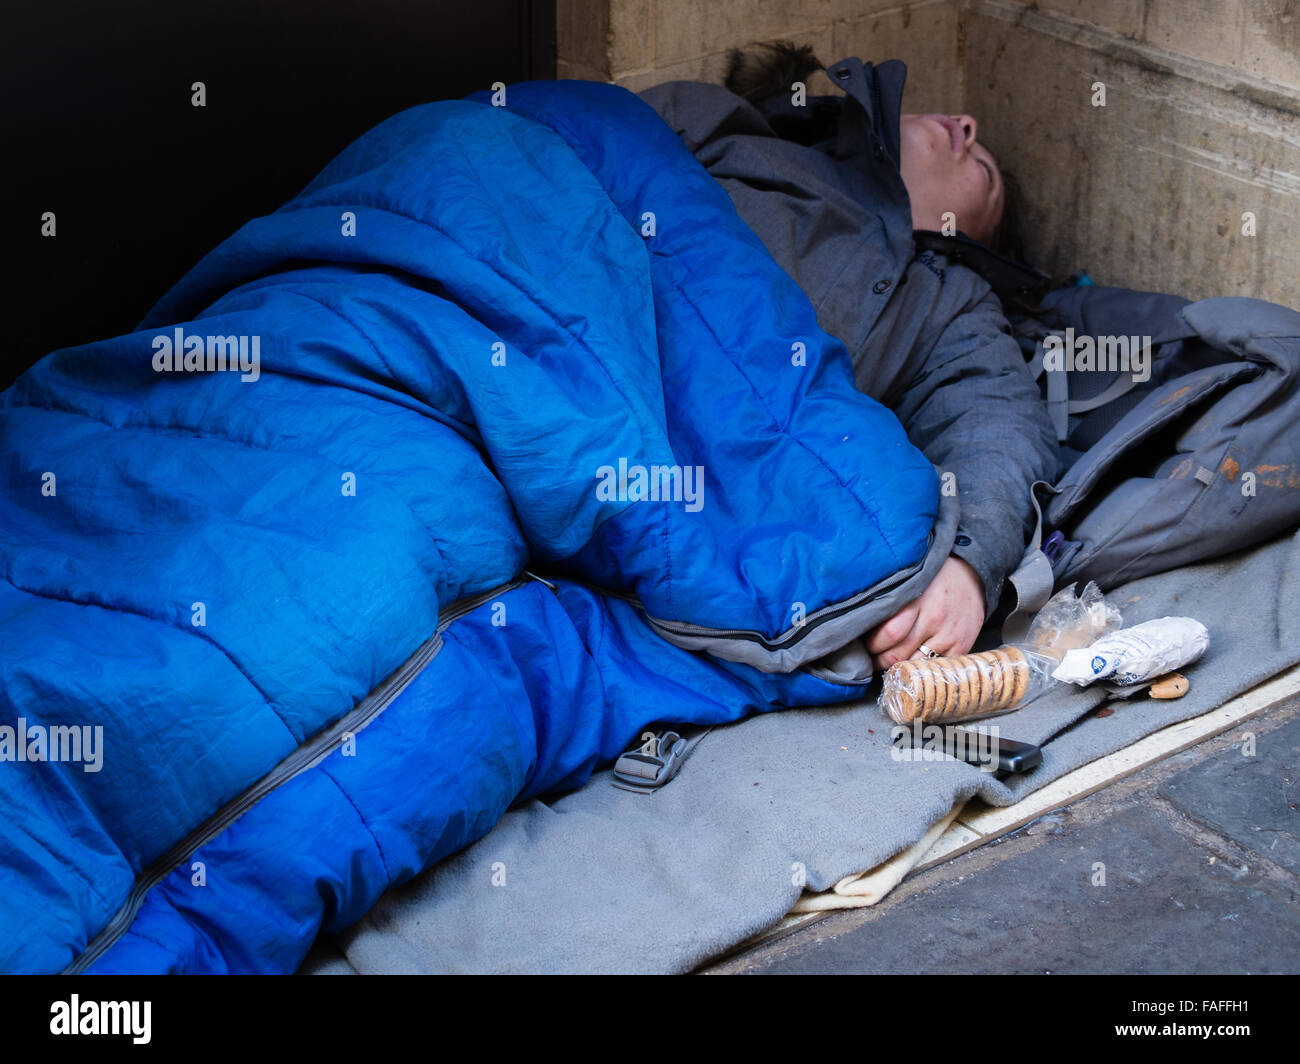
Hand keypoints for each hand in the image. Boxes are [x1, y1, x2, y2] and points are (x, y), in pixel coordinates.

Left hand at [865, 555, 985, 668]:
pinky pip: (934, 668)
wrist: (972, 576)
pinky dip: (920, 670)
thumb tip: (863, 619)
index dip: (872, 645)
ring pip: (915, 664)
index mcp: (917, 599)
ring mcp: (949, 635)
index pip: (889, 633)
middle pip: (898, 653)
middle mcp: (934, 618)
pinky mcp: (961, 647)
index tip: (865, 645)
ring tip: (888, 663)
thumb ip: (891, 598)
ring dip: (897, 668)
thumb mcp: (911, 579)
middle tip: (872, 659)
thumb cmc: (933, 578)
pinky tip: (911, 665)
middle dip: (879, 661)